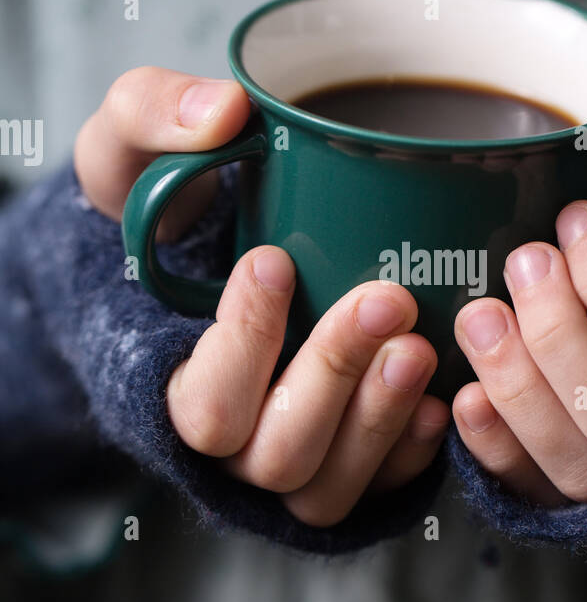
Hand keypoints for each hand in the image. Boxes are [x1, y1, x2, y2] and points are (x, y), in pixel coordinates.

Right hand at [75, 68, 448, 525]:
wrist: (205, 250)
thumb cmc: (164, 202)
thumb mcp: (128, 143)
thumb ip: (152, 115)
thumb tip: (220, 114)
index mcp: (167, 377)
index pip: (201, 401)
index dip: (241, 343)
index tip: (273, 259)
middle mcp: (231, 438)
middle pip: (275, 450)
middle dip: (333, 376)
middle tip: (385, 297)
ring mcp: (292, 452)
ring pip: (327, 483)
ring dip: (379, 420)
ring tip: (418, 346)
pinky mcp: (349, 457)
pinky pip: (380, 487)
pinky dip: (415, 452)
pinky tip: (444, 396)